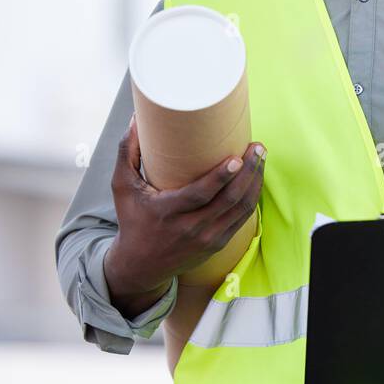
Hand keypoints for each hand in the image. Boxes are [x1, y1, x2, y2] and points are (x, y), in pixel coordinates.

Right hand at [105, 114, 265, 314]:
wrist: (141, 265)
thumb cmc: (133, 219)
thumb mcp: (123, 187)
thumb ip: (127, 152)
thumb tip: (136, 118)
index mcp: (167, 212)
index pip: (200, 195)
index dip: (220, 178)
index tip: (236, 158)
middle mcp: (191, 228)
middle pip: (228, 199)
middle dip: (248, 171)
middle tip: (257, 147)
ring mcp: (208, 238)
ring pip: (241, 208)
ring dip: (255, 181)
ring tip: (261, 157)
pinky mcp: (218, 243)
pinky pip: (243, 218)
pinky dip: (252, 197)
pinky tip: (257, 178)